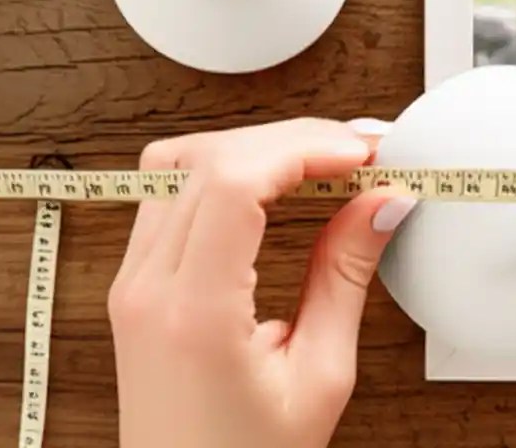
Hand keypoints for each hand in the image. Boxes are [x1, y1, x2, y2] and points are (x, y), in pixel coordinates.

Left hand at [106, 118, 415, 447]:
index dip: (303, 147)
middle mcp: (148, 287)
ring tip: (325, 161)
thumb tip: (381, 205)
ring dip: (259, 147)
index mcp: (192, 313)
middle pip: (208, 157)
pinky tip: (281, 184)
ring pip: (181, 162)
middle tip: (361, 152)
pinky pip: (171, 192)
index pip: (230, 180)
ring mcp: (133, 281)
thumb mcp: (320, 376)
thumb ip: (346, 277)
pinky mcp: (137, 282)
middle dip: (295, 139)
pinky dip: (230, 171)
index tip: (362, 153)